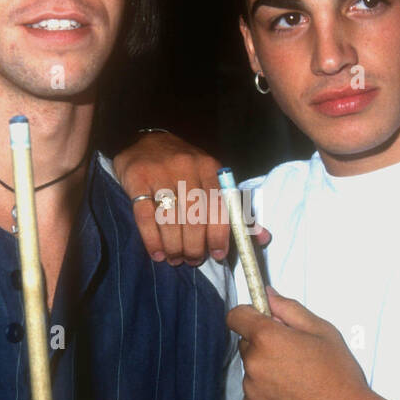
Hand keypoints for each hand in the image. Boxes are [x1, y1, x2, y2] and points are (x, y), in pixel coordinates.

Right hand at [113, 131, 270, 264]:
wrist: (142, 140)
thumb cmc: (182, 167)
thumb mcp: (210, 178)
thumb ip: (234, 208)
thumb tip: (262, 238)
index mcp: (209, 167)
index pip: (219, 205)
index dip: (220, 234)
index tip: (218, 254)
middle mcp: (186, 167)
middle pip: (194, 216)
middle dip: (195, 245)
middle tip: (193, 259)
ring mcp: (159, 173)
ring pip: (170, 219)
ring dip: (174, 246)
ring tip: (175, 259)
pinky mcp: (137, 179)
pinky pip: (145, 216)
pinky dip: (152, 240)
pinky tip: (157, 253)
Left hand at [226, 287, 374, 399]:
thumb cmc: (339, 374)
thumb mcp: (322, 331)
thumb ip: (289, 309)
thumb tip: (267, 294)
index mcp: (267, 338)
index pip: (236, 316)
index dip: (250, 315)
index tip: (266, 321)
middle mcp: (253, 363)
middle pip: (247, 344)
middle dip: (265, 344)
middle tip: (295, 355)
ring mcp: (251, 390)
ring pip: (252, 370)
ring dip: (266, 370)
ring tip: (298, 381)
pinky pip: (255, 393)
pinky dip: (267, 393)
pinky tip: (293, 398)